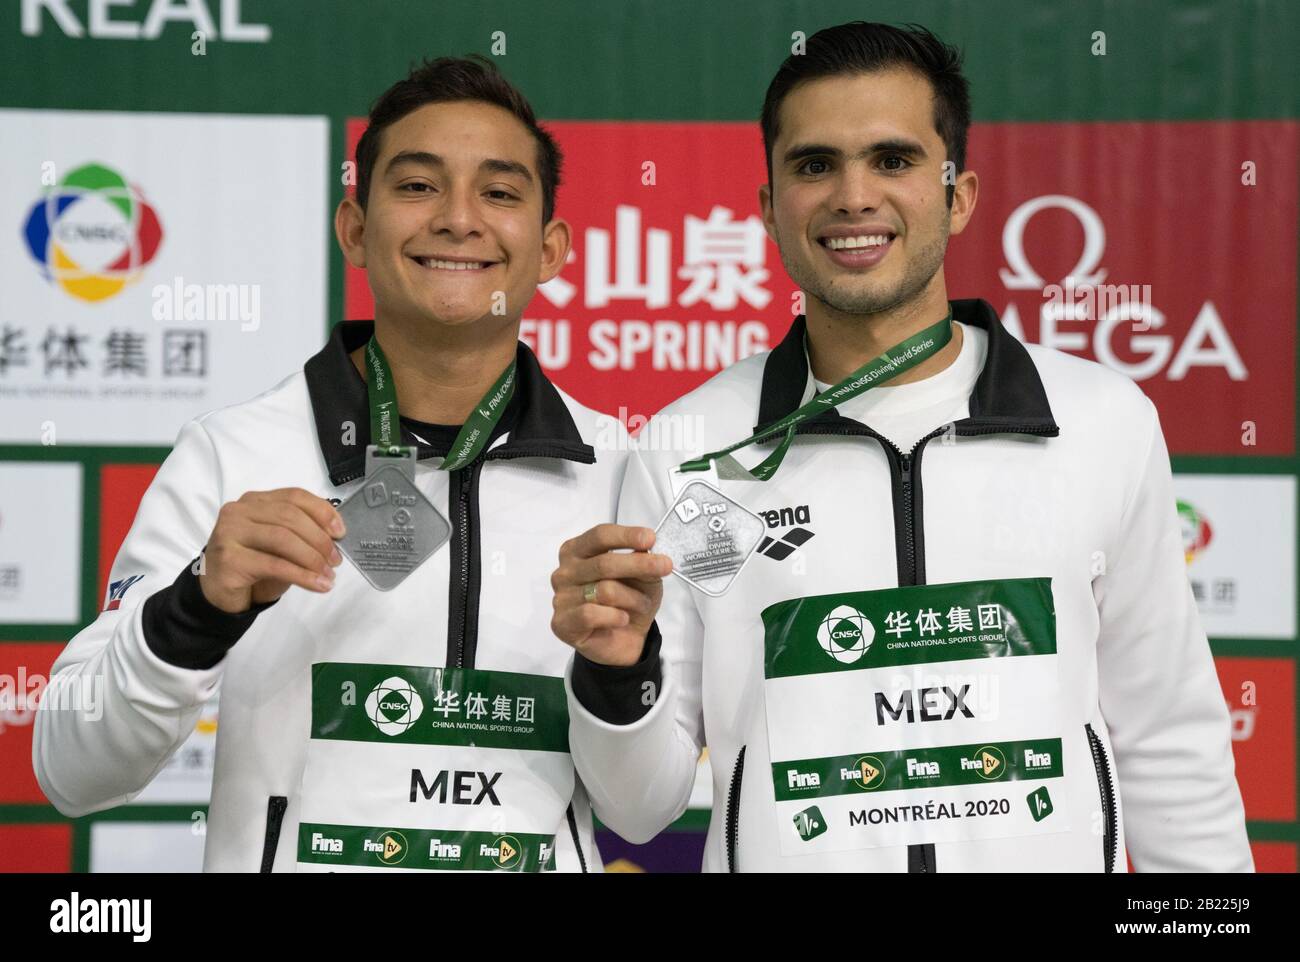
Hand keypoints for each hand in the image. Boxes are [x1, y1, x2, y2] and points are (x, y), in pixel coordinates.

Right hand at [198, 488, 344, 613]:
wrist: (218, 594)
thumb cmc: (253, 566)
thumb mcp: (280, 546)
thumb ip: (301, 534)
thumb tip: (334, 537)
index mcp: (254, 501)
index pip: (294, 496)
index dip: (322, 511)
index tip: (341, 531)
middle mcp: (238, 511)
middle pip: (290, 516)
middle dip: (320, 539)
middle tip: (336, 559)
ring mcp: (229, 533)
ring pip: (283, 539)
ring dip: (313, 558)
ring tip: (329, 574)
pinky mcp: (228, 559)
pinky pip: (275, 565)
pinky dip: (302, 575)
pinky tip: (318, 584)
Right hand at [550, 524, 671, 666]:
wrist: (626, 638)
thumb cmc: (629, 599)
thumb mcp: (644, 576)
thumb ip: (641, 560)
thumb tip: (645, 549)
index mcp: (577, 551)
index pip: (599, 536)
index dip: (625, 536)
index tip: (650, 538)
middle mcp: (565, 571)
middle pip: (603, 563)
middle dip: (638, 565)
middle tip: (665, 567)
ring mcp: (561, 598)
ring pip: (604, 591)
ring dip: (632, 598)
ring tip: (642, 605)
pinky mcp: (562, 623)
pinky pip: (591, 614)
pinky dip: (615, 616)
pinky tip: (623, 619)